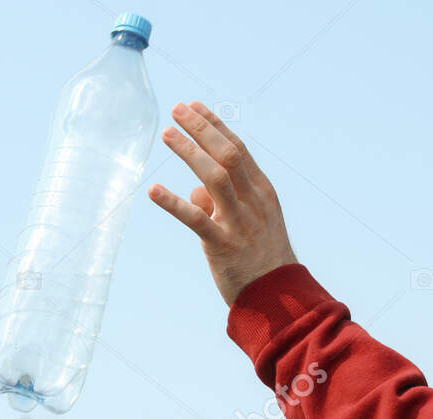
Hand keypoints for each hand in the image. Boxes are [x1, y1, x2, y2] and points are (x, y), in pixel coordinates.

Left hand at [148, 101, 298, 306]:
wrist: (279, 297)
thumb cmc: (262, 259)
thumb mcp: (250, 224)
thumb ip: (222, 204)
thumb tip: (195, 192)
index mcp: (262, 192)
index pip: (238, 149)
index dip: (215, 126)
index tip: (194, 106)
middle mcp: (252, 202)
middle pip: (227, 154)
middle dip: (201, 129)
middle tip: (176, 110)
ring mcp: (239, 223)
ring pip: (214, 177)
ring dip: (190, 152)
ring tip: (167, 135)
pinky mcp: (222, 246)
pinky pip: (196, 220)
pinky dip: (173, 203)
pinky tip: (153, 191)